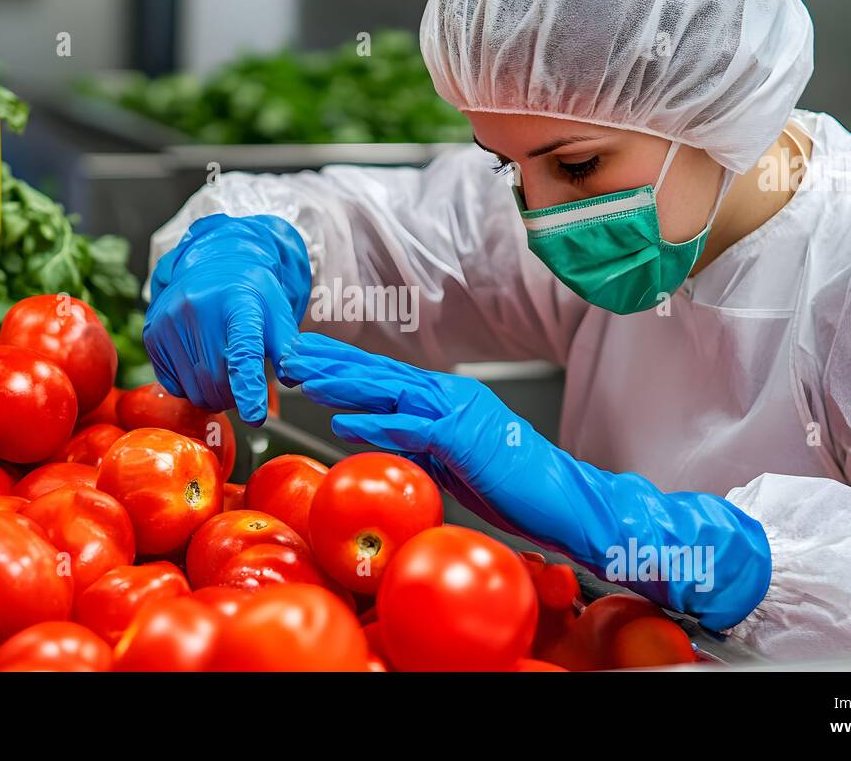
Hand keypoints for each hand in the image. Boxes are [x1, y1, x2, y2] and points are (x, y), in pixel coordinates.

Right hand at [145, 214, 309, 424]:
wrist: (211, 263)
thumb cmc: (250, 294)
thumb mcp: (277, 312)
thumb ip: (288, 348)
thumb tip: (295, 379)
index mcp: (237, 302)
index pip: (243, 352)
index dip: (249, 387)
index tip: (256, 416)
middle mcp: (198, 308)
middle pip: (216, 379)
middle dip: (234, 398)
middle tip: (244, 392)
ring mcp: (170, 322)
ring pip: (194, 388)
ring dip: (213, 397)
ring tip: (224, 377)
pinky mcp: (152, 335)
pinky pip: (173, 385)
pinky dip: (191, 389)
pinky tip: (200, 368)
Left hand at [280, 332, 771, 629]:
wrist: (563, 501)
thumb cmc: (513, 485)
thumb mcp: (449, 461)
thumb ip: (412, 443)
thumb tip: (363, 432)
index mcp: (447, 399)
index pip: (385, 378)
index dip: (342, 364)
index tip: (304, 357)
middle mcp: (451, 396)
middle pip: (379, 374)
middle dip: (331, 360)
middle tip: (287, 349)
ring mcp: (459, 413)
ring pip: (389, 391)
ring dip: (341, 381)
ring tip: (301, 374)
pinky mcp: (465, 438)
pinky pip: (412, 428)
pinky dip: (375, 422)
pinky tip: (342, 419)